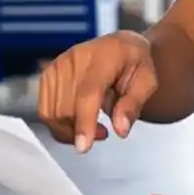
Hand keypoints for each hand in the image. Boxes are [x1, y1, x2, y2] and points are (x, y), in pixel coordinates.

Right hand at [38, 30, 157, 152]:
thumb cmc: (135, 65)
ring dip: (70, 130)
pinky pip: (45, 112)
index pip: (88, 93)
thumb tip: (120, 129)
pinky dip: (59, 125)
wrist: (120, 47)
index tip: (83, 147)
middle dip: (83, 130)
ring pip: (53, 113)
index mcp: (105, 55)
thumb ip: (134, 105)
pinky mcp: (47, 75)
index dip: (84, 121)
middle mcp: (75, 57)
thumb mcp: (148, 82)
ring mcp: (57, 65)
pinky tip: (77, 121)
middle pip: (67, 108)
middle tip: (104, 132)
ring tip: (93, 127)